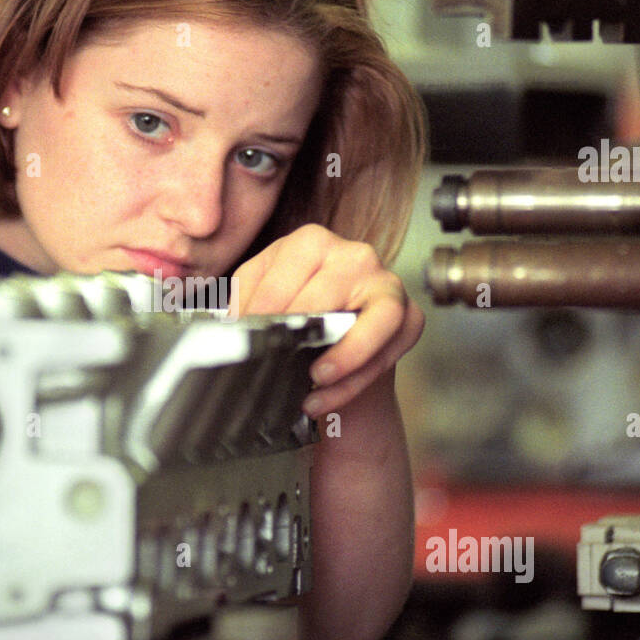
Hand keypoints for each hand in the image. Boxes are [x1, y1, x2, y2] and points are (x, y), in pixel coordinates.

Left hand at [226, 224, 423, 417]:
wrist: (334, 354)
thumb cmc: (296, 319)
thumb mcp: (263, 300)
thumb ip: (244, 302)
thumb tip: (229, 323)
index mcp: (312, 242)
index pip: (283, 272)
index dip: (260, 310)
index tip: (243, 339)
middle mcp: (355, 255)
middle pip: (327, 293)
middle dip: (298, 331)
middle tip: (273, 361)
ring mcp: (387, 285)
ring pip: (379, 316)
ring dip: (347, 353)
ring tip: (315, 377)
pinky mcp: (410, 318)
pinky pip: (388, 350)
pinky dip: (355, 380)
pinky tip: (322, 397)